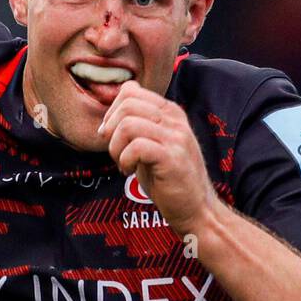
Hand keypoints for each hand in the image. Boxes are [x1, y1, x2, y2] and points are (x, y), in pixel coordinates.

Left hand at [97, 80, 215, 237]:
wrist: (195, 209)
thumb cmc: (169, 180)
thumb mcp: (152, 146)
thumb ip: (136, 129)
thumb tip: (105, 123)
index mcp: (170, 112)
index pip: (130, 91)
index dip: (112, 112)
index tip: (111, 136)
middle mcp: (175, 120)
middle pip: (127, 104)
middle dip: (111, 129)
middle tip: (116, 152)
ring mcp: (176, 137)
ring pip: (128, 124)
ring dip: (116, 147)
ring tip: (123, 164)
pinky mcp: (172, 158)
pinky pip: (136, 146)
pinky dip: (124, 160)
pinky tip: (129, 172)